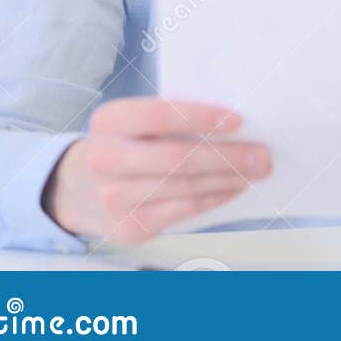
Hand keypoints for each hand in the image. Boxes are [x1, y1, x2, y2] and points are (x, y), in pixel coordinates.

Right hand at [42, 98, 271, 243]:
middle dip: (227, 157)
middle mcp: (105, 159)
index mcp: (108, 121)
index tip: (238, 121)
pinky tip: (233, 189)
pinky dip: (214, 199)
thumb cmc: (125, 145)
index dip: (200, 117)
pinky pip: (182, 211)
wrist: (78, 189)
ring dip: (228, 180)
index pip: (158, 114)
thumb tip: (235, 126)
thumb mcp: (133, 122)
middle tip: (262, 155)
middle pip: (177, 158)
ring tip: (256, 171)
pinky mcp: (128, 226)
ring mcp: (113, 198)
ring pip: (184, 188)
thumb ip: (172, 119)